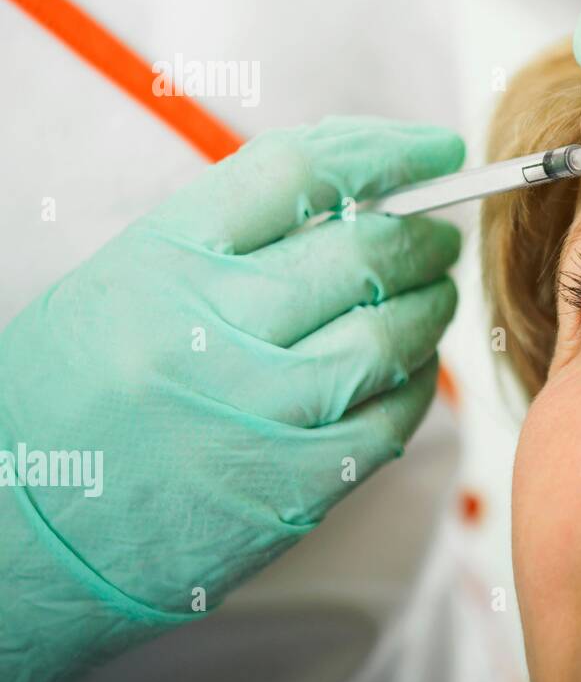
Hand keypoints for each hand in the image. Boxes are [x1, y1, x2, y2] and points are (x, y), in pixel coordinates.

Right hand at [0, 116, 463, 681]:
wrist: (16, 531)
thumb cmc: (71, 393)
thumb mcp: (127, 283)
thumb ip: (233, 237)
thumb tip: (360, 190)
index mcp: (163, 260)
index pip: (302, 171)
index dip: (386, 151)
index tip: (432, 150)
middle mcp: (210, 328)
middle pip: (362, 251)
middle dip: (422, 234)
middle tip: (438, 233)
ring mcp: (257, 412)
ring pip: (390, 334)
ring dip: (429, 304)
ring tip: (433, 293)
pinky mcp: (291, 485)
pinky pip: (391, 416)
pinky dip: (416, 382)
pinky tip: (410, 368)